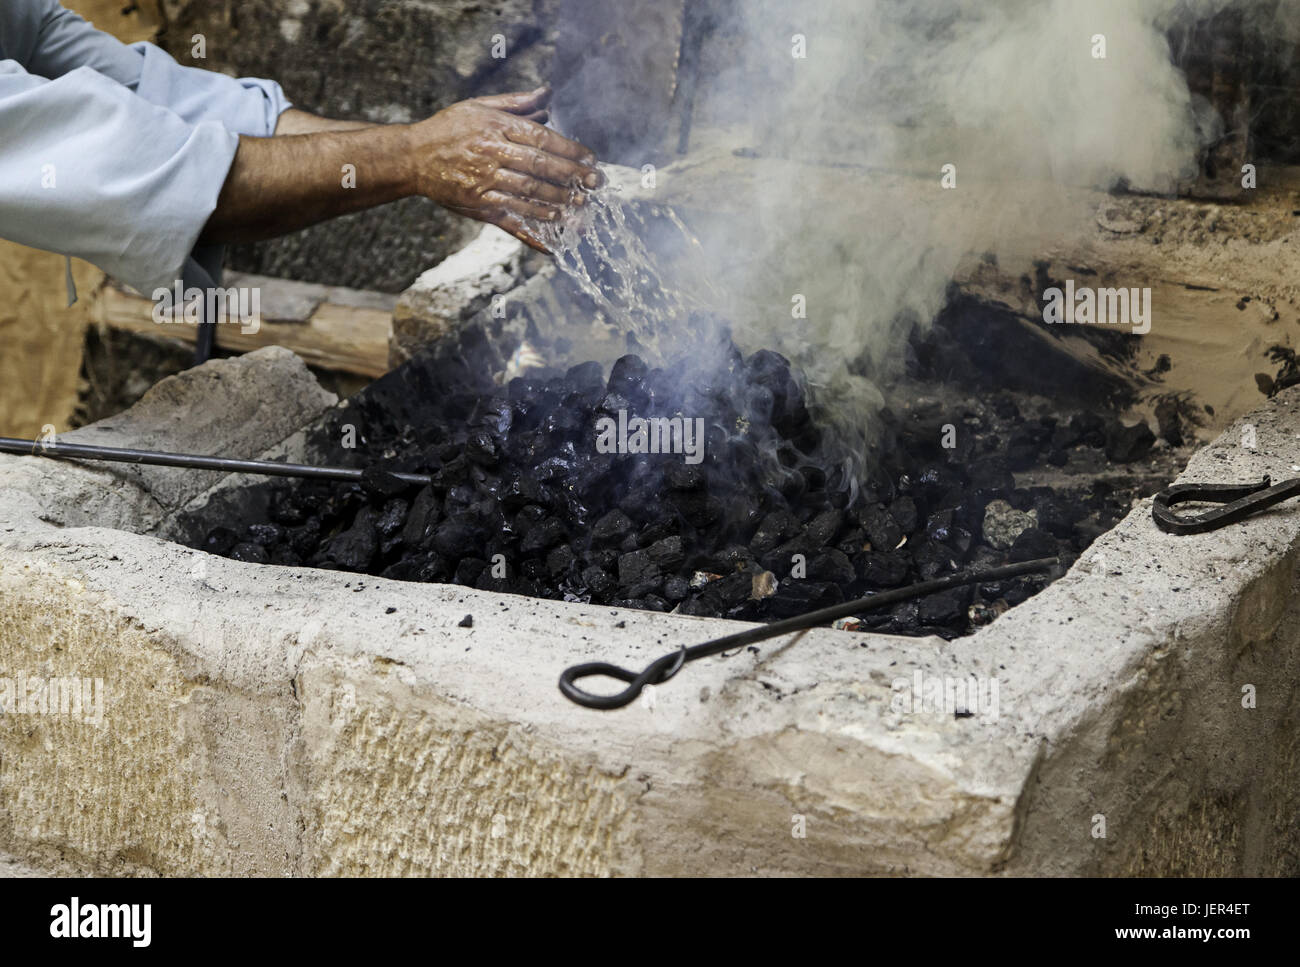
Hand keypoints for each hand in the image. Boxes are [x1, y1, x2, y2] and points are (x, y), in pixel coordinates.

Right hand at [410, 87, 602, 251]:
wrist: (412, 158)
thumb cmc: (449, 129)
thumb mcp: (479, 107)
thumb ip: (516, 103)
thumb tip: (548, 95)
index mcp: (495, 127)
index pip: (540, 138)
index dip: (569, 149)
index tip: (591, 159)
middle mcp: (491, 154)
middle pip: (539, 166)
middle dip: (571, 176)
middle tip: (595, 184)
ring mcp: (484, 183)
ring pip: (528, 194)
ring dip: (559, 202)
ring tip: (582, 207)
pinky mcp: (478, 206)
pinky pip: (511, 220)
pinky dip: (534, 231)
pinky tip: (554, 236)